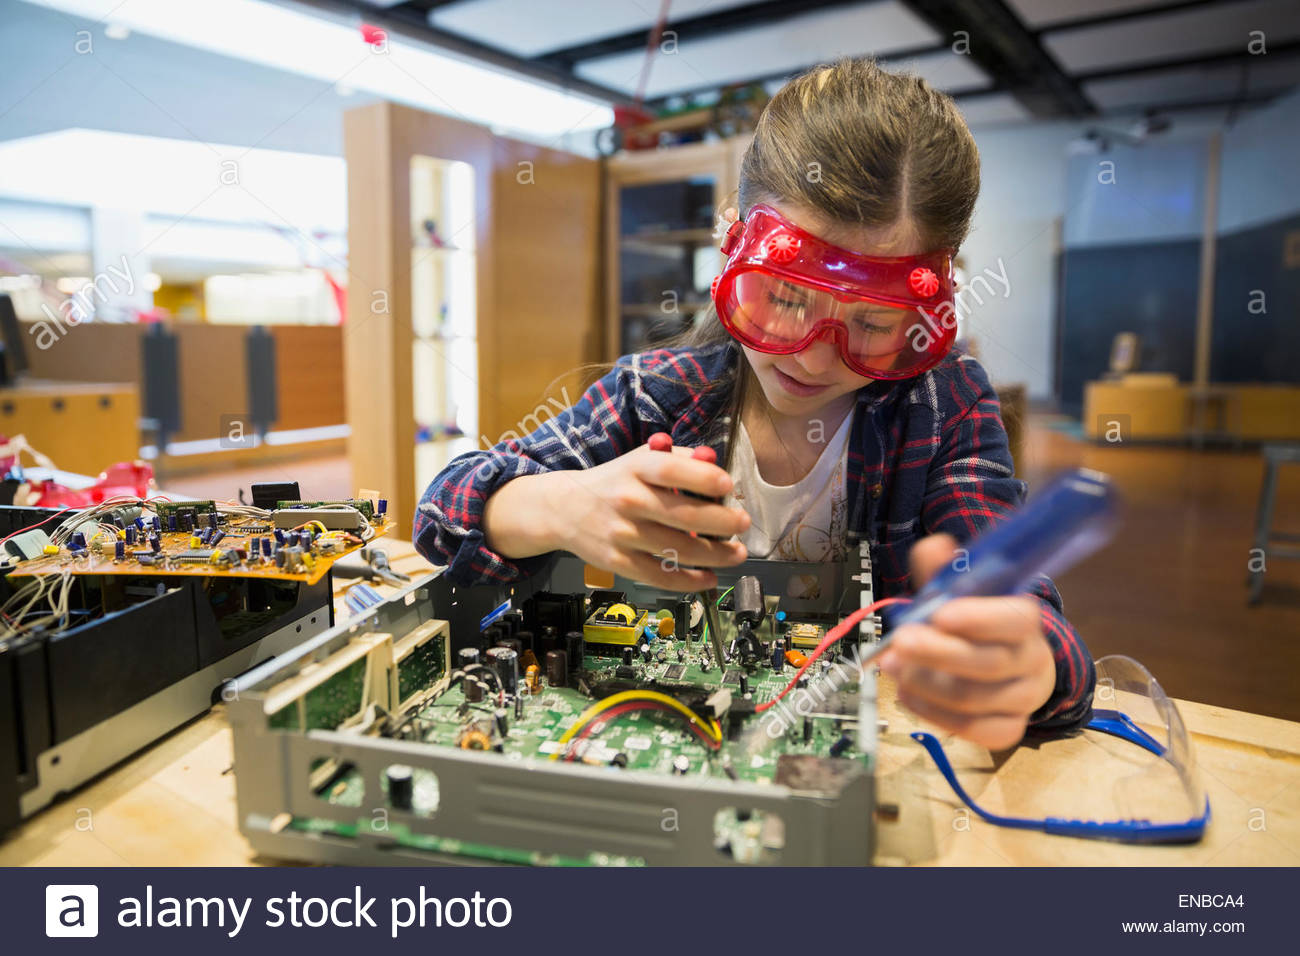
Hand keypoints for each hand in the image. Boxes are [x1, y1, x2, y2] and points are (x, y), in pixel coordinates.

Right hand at [484, 441, 749, 591]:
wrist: (564, 508)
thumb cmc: (614, 482)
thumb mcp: (639, 459)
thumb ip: (677, 459)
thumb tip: (717, 467)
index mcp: (634, 469)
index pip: (671, 470)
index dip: (703, 477)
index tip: (728, 485)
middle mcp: (628, 500)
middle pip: (682, 514)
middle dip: (722, 522)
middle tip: (742, 524)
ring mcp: (622, 534)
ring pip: (678, 549)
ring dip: (716, 555)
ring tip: (737, 553)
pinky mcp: (618, 562)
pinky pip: (660, 575)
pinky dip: (689, 580)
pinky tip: (709, 577)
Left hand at [878, 533, 1055, 750]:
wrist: (1009, 666)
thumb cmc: (977, 623)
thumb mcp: (963, 592)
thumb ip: (946, 570)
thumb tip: (933, 547)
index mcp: (1024, 620)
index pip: (1016, 619)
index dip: (980, 618)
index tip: (941, 614)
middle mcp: (1031, 660)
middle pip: (990, 663)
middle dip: (939, 653)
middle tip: (899, 641)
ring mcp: (1023, 699)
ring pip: (976, 700)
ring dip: (927, 684)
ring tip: (892, 666)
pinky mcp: (1009, 729)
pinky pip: (975, 731)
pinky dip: (935, 715)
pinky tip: (908, 695)